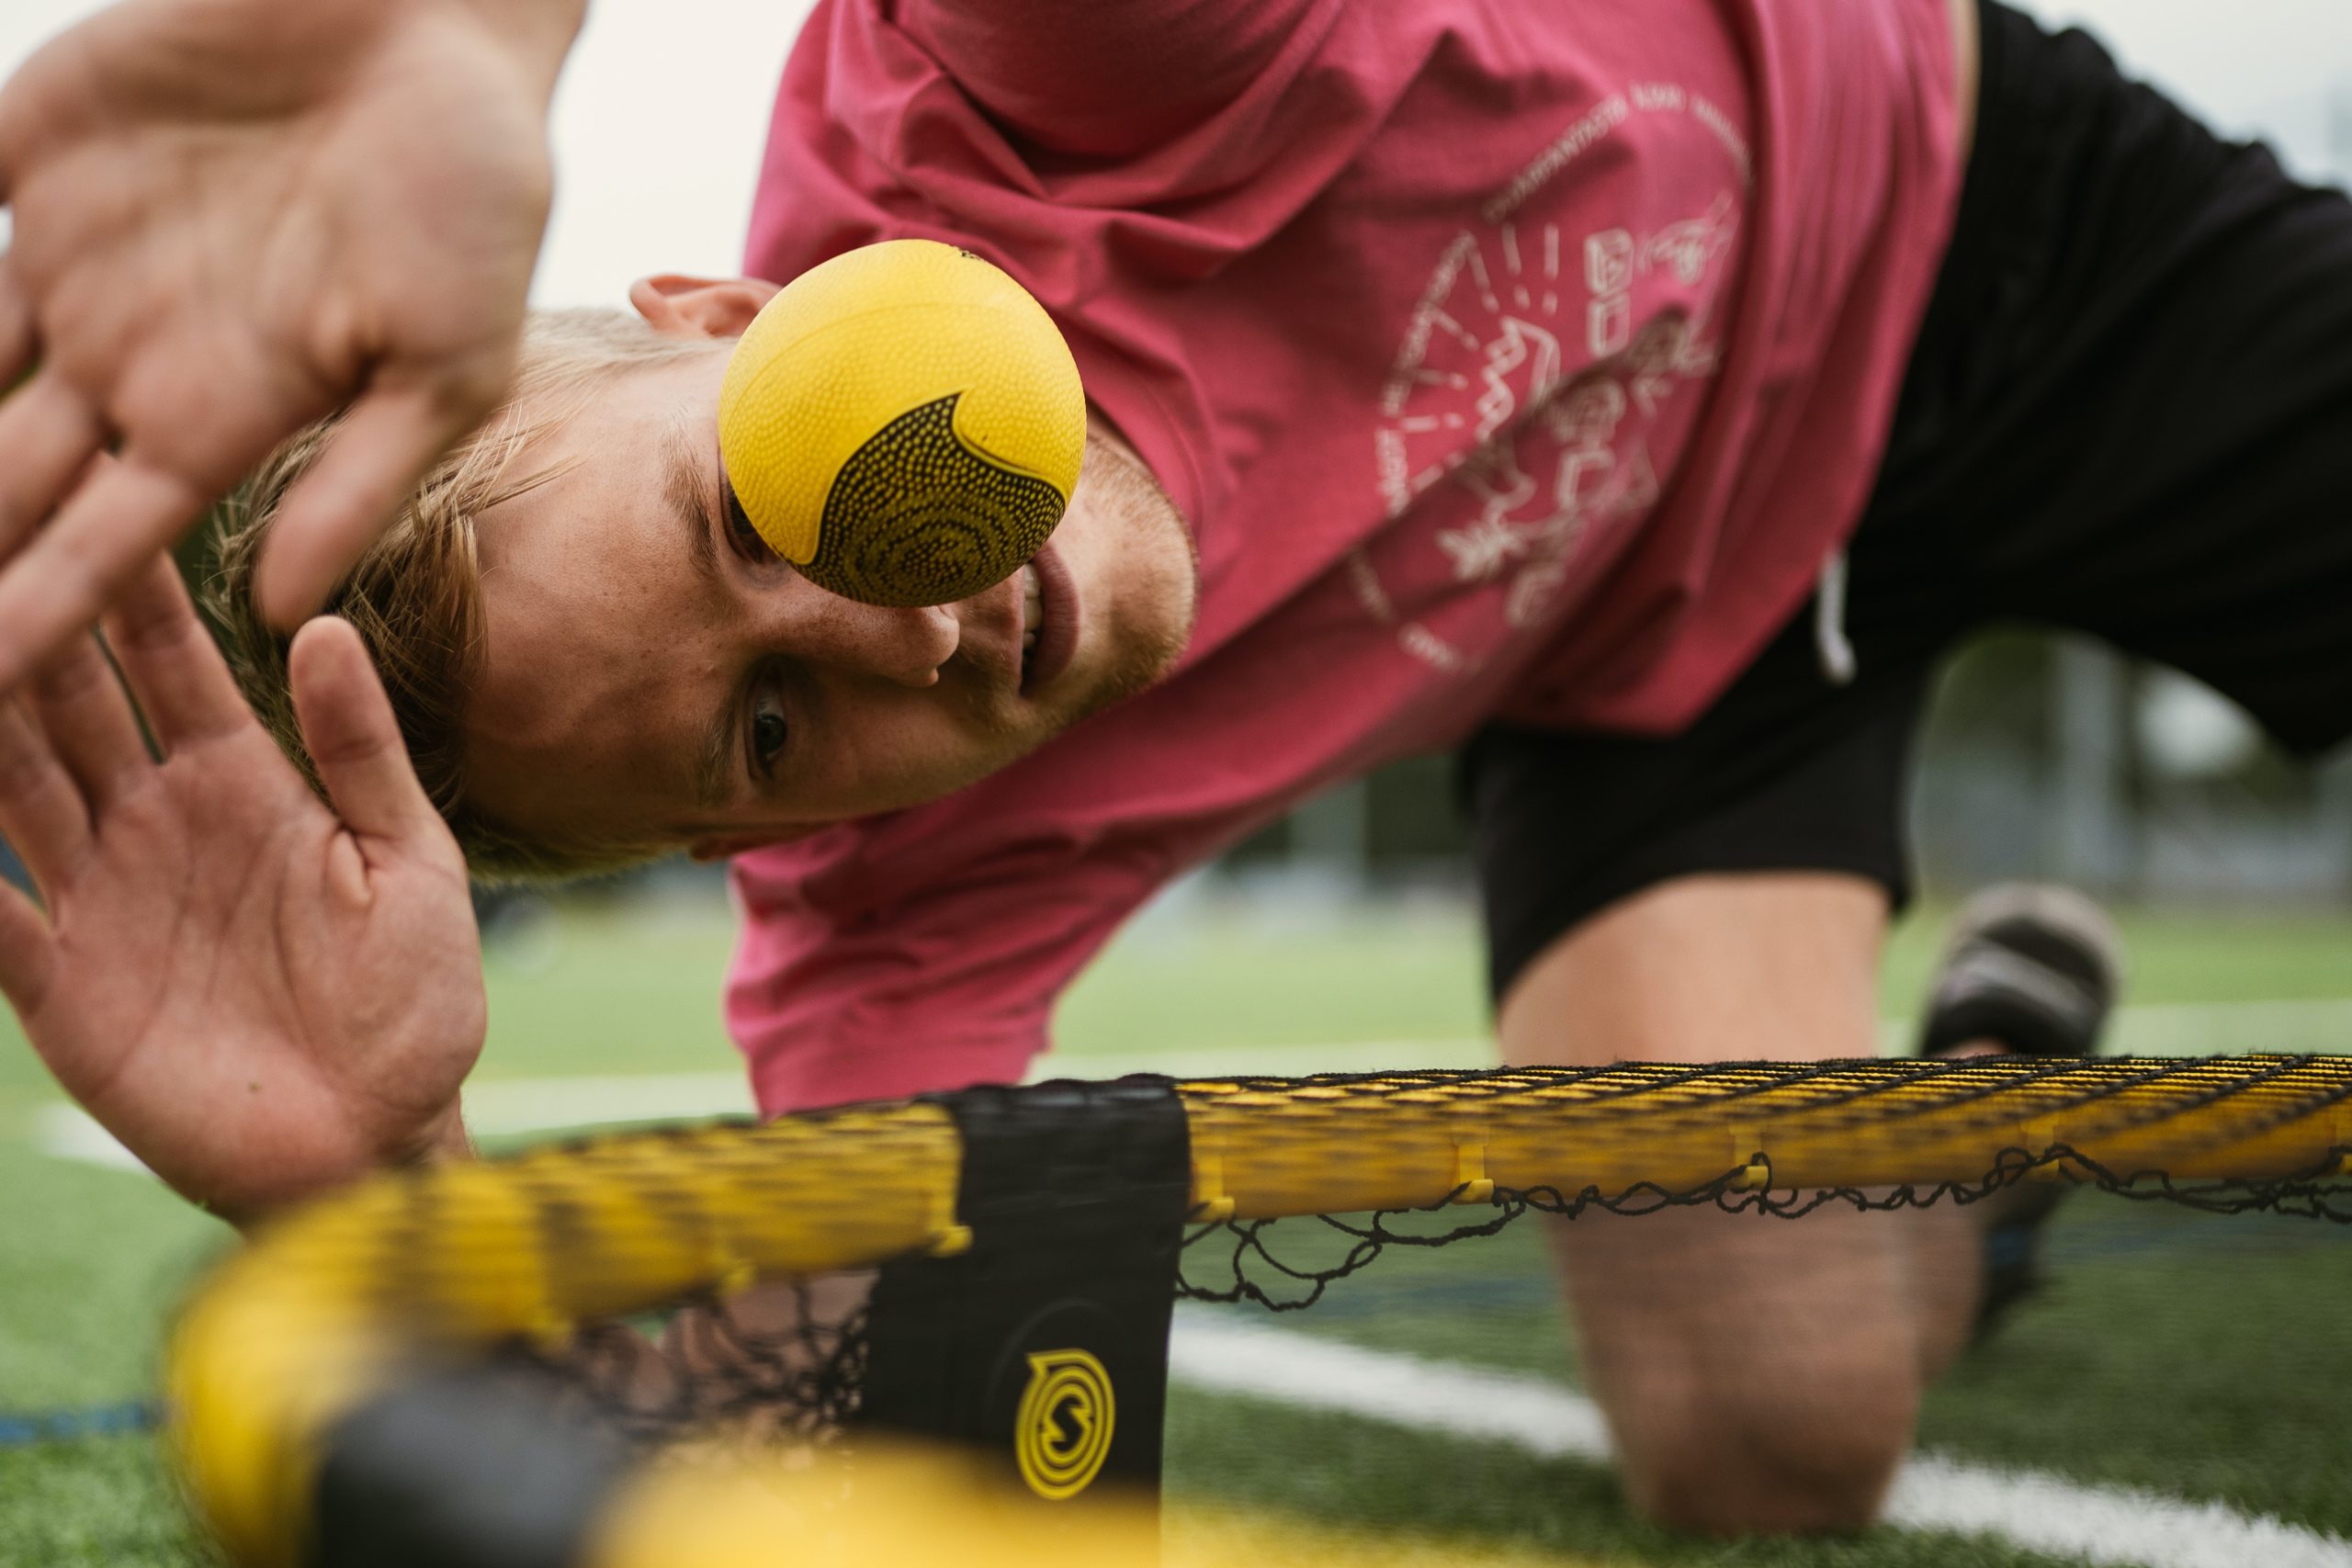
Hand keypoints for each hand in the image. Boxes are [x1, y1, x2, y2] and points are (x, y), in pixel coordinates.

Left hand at [0, 0, 582, 686]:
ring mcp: (74, 249)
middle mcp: (135, 348)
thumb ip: (358, 485)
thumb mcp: (449, 366)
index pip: (100, 544)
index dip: (28, 620)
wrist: (436, 11)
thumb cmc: (475, 195)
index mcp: (225, 413)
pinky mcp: (31, 143)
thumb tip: (275, 615)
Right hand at [0, 554, 484, 1221]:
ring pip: (8, 778)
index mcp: (238, 780)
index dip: (124, 581)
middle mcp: (152, 820)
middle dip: (22, 618)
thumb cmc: (416, 1000)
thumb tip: (324, 623)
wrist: (386, 1137)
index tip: (92, 488)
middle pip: (64, 698)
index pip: (162, 659)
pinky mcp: (62, 983)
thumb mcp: (410, 860)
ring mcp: (98, 895)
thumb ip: (360, 749)